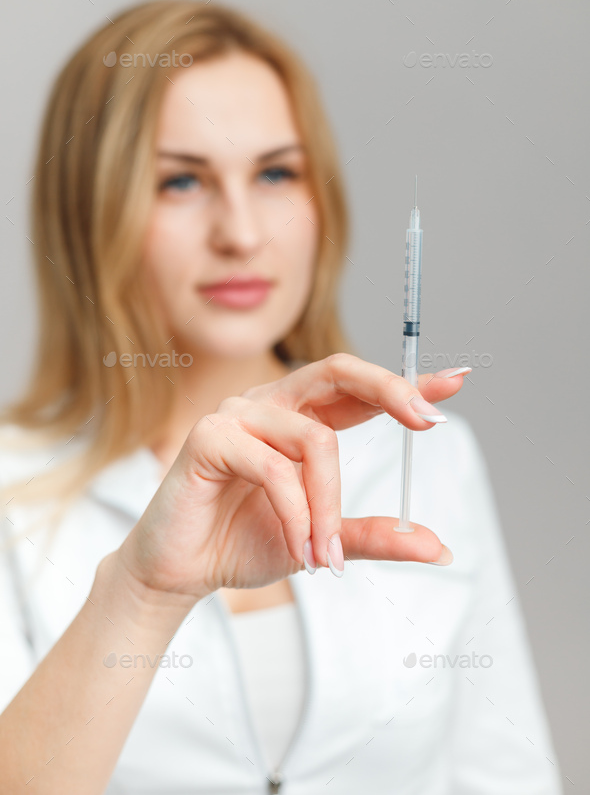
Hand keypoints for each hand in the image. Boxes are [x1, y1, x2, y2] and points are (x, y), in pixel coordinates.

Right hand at [116, 354, 467, 601]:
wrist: (181, 572)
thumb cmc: (245, 542)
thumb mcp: (323, 540)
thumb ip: (373, 536)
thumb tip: (439, 548)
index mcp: (299, 420)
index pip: (358, 391)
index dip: (406, 383)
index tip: (456, 381)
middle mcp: (271, 404)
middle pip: (338, 371)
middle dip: (390, 390)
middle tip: (428, 421)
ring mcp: (239, 414)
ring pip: (315, 440)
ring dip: (330, 506)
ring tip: (324, 555)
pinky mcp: (210, 435)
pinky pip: (274, 468)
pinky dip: (296, 513)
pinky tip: (298, 550)